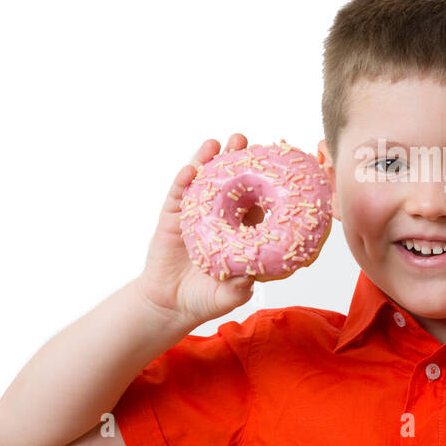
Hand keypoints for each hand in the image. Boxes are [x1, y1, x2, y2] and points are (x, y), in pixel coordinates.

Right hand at [136, 134, 256, 324]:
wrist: (170, 305)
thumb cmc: (206, 298)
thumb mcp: (229, 295)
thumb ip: (240, 287)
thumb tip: (252, 276)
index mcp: (240, 230)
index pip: (256, 202)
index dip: (265, 183)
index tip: (275, 164)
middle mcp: (220, 217)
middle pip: (230, 182)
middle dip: (237, 160)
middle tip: (244, 140)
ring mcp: (195, 214)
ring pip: (203, 182)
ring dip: (209, 160)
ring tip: (217, 143)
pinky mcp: (173, 218)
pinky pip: (178, 196)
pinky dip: (183, 181)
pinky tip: (190, 169)